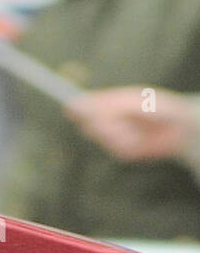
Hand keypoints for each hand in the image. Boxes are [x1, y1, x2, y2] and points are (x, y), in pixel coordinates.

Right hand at [67, 88, 199, 162]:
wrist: (182, 129)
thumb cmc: (160, 108)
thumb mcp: (132, 101)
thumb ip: (105, 104)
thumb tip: (77, 102)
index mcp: (109, 104)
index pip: (84, 106)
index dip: (76, 109)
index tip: (70, 111)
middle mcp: (109, 120)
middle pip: (88, 125)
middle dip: (100, 124)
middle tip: (117, 120)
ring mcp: (115, 137)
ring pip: (101, 138)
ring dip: (117, 134)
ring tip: (134, 130)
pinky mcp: (123, 151)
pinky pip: (116, 149)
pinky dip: (127, 144)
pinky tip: (139, 141)